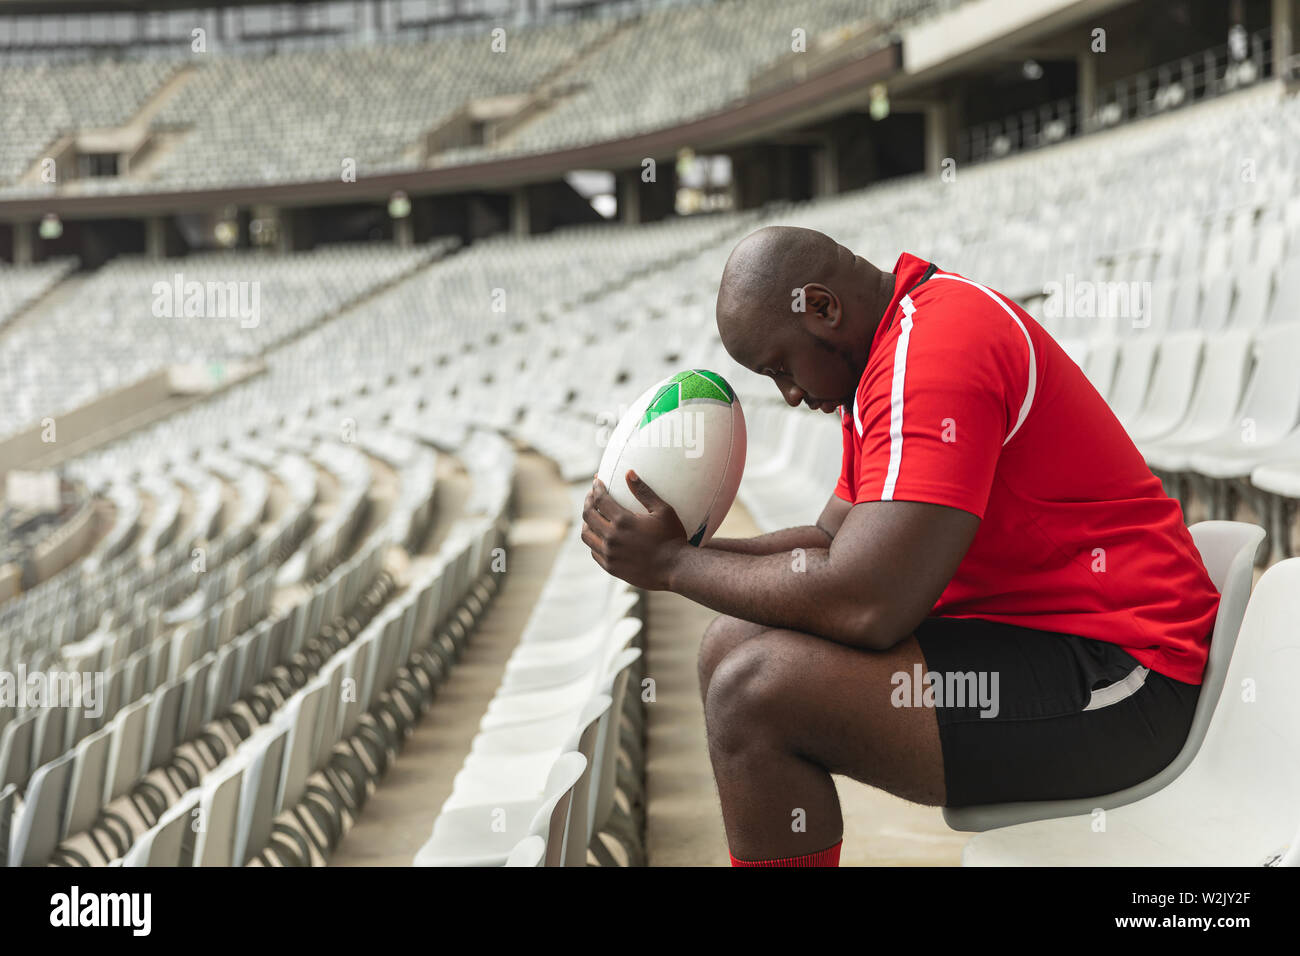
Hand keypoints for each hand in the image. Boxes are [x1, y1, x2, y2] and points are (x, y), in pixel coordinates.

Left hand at [581, 471, 687, 590]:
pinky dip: (593, 540)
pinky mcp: (611, 567)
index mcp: (623, 521)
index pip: (600, 499)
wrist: (676, 568)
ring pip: (586, 535)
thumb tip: (629, 473)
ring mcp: (609, 554)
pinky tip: (599, 535)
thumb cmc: (672, 537)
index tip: (596, 481)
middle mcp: (612, 538)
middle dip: (588, 501)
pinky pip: (594, 551)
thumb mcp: (663, 510)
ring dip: (586, 522)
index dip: (596, 488)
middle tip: (591, 495)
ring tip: (591, 515)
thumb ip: (644, 492)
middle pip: (588, 515)